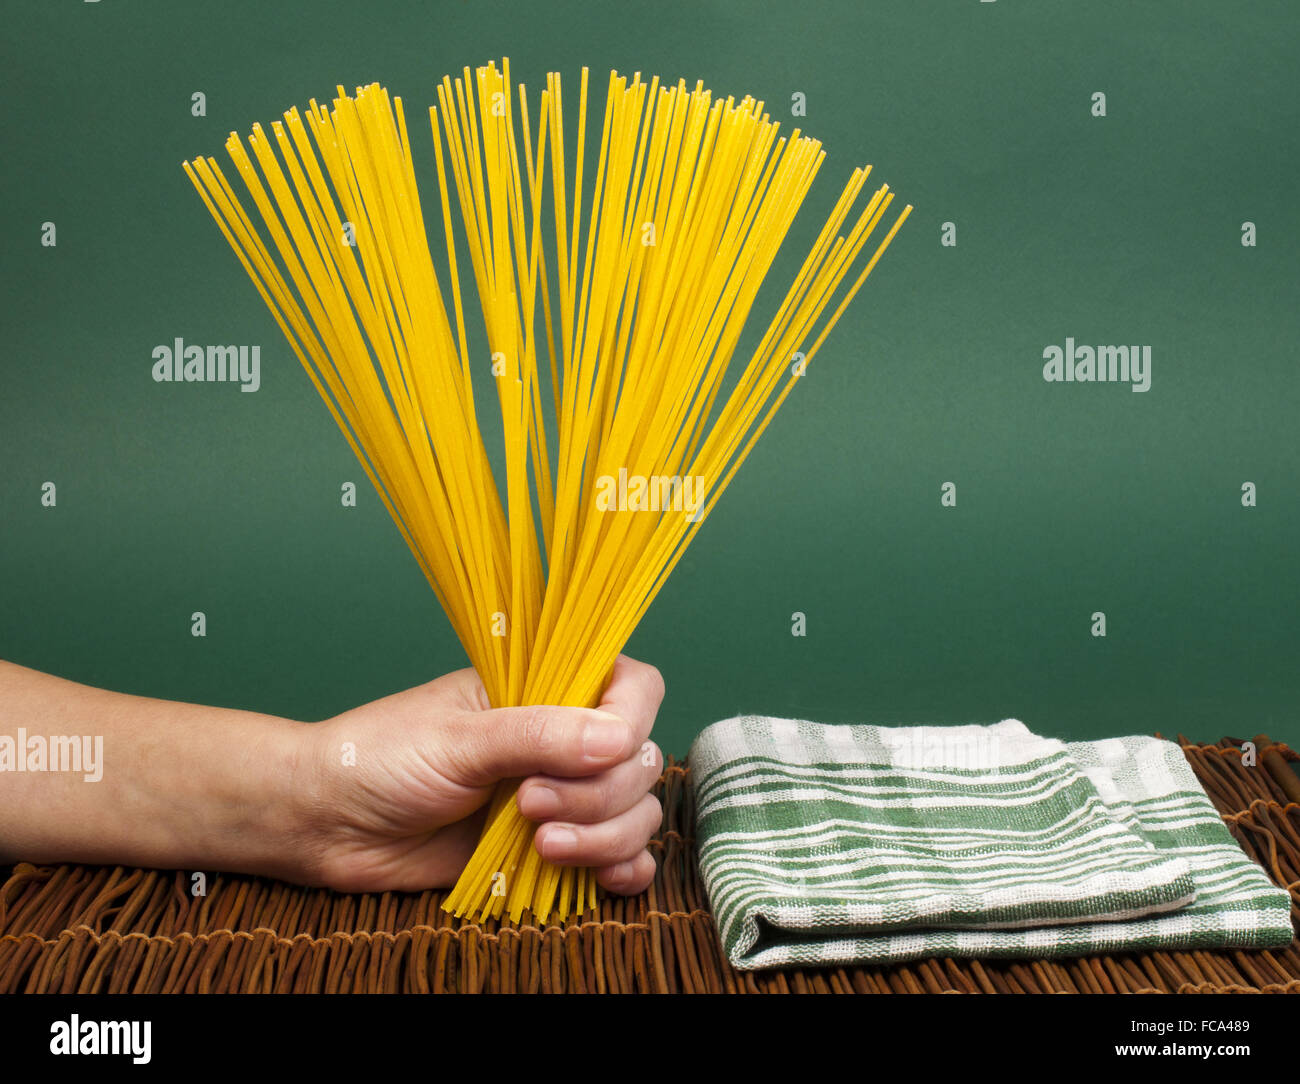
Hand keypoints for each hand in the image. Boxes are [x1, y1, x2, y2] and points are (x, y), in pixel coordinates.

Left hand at [297, 655, 665, 895]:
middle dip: (601, 794)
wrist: (328, 825)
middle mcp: (562, 739)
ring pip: (636, 813)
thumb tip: (618, 739)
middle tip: (530, 805)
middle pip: (640, 760)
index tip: (604, 749)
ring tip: (540, 848)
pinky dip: (623, 870)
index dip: (632, 717)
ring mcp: (561, 796)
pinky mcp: (551, 850)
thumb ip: (537, 735)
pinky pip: (620, 859)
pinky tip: (602, 879)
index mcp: (544, 688)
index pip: (630, 686)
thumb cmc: (379, 759)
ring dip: (605, 837)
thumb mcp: (458, 739)